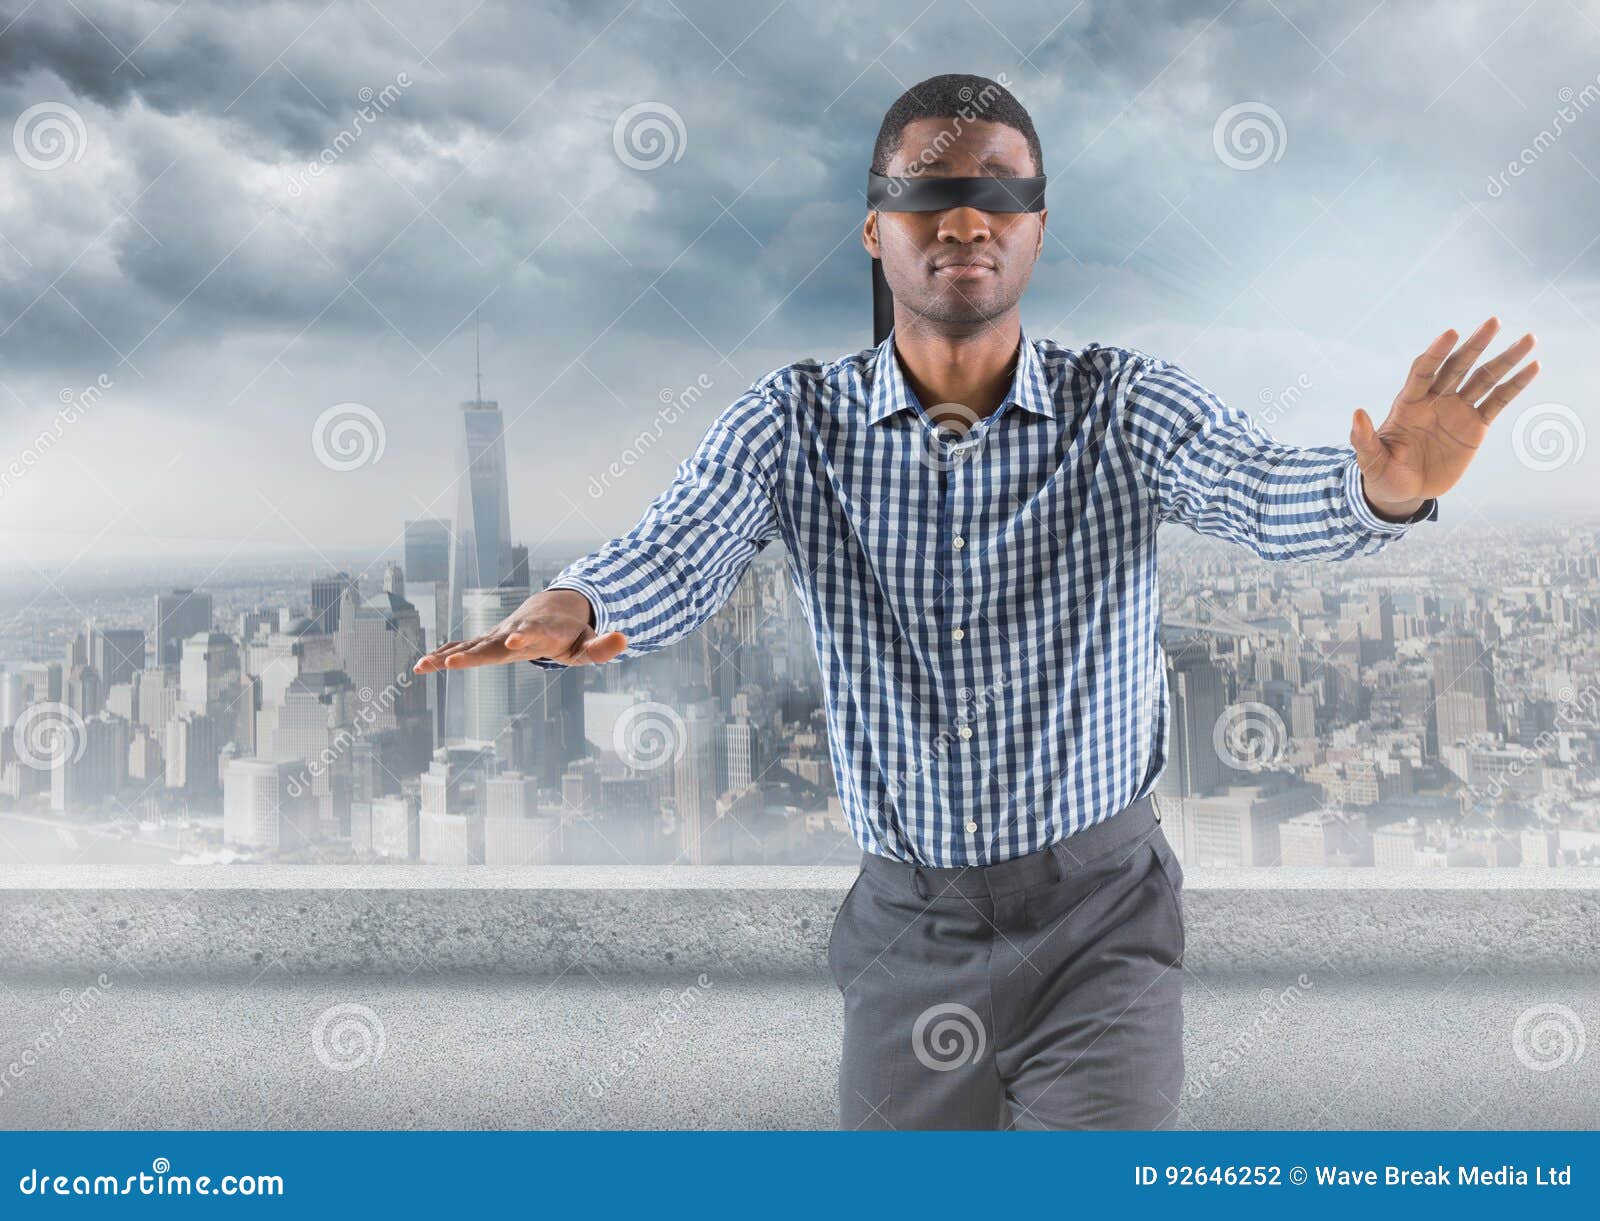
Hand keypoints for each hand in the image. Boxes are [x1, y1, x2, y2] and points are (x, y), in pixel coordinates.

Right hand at [411, 588, 626, 672]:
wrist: (552, 610)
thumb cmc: (572, 632)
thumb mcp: (590, 643)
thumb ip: (605, 646)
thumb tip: (625, 639)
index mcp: (541, 632)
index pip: (532, 635)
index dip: (524, 638)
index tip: (513, 642)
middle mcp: (513, 631)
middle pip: (492, 644)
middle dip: (474, 654)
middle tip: (454, 662)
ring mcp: (497, 636)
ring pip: (470, 646)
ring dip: (447, 656)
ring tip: (423, 667)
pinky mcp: (486, 642)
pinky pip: (462, 648)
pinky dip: (442, 655)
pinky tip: (421, 666)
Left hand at [1351, 317, 1540, 517]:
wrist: (1405, 492)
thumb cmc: (1383, 475)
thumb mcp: (1371, 462)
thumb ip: (1364, 440)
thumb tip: (1357, 414)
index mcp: (1408, 404)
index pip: (1423, 372)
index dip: (1436, 353)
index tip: (1450, 333)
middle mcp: (1435, 401)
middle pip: (1457, 366)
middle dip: (1474, 345)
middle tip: (1494, 321)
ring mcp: (1457, 411)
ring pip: (1483, 379)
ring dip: (1504, 359)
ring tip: (1528, 339)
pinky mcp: (1475, 425)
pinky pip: (1498, 401)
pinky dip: (1515, 385)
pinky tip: (1532, 367)